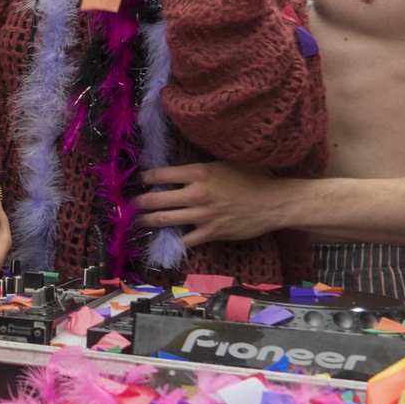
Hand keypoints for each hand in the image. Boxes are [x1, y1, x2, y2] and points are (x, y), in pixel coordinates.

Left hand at [134, 160, 288, 244]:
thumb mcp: (223, 164)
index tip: (138, 181)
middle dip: (139, 203)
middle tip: (130, 205)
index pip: (159, 175)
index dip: (144, 179)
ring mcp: (202, 215)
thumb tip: (178, 169)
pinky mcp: (211, 232)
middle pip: (155, 200)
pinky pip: (185, 239)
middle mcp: (197, 193)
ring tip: (137, 222)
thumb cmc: (252, 178)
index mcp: (198, 172)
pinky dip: (174, 240)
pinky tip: (164, 240)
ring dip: (147, 222)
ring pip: (164, 220)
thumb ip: (200, 168)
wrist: (274, 202)